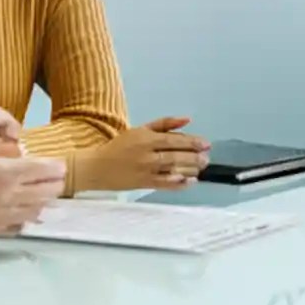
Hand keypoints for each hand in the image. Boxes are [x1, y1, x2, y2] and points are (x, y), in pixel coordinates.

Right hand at [0, 135, 66, 238]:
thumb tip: (13, 123)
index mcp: (9, 173)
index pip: (49, 170)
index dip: (57, 167)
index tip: (56, 164)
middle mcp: (14, 196)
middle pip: (52, 191)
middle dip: (56, 182)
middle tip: (52, 177)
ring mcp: (8, 216)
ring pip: (41, 209)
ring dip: (44, 199)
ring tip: (39, 191)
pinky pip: (25, 225)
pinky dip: (29, 216)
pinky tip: (23, 209)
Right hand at [75, 117, 210, 191]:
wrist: (98, 167)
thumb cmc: (120, 146)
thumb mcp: (141, 129)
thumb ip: (165, 124)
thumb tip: (187, 119)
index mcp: (145, 138)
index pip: (173, 140)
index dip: (192, 142)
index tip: (206, 144)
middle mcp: (146, 155)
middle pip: (175, 155)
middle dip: (194, 157)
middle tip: (206, 158)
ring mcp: (146, 170)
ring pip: (172, 170)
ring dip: (190, 169)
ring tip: (200, 168)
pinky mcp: (144, 184)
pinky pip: (165, 184)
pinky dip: (179, 184)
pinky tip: (190, 182)